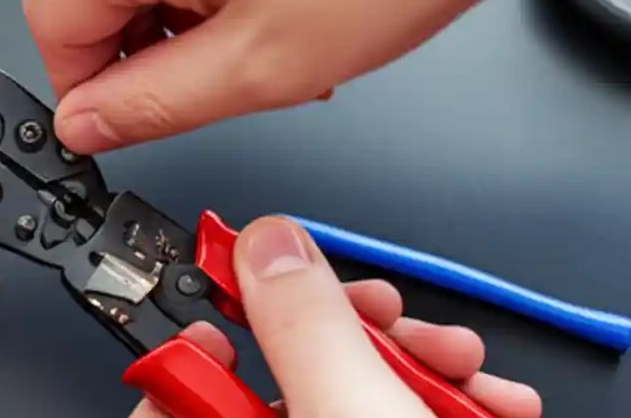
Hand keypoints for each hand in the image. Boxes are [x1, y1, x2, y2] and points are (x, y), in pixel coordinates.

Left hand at [129, 217, 541, 417]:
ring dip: (410, 355)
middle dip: (349, 324)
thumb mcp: (346, 407)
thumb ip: (301, 320)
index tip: (249, 282)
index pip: (167, 376)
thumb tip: (265, 243)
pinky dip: (434, 393)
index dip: (202, 321)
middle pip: (276, 368)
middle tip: (388, 312)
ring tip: (457, 358)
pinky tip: (477, 390)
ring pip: (343, 386)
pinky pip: (385, 410)